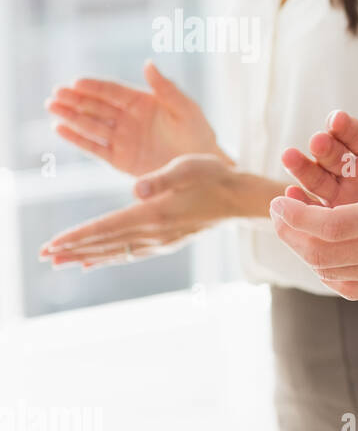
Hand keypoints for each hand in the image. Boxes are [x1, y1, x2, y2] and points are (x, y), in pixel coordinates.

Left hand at [39, 155, 245, 268]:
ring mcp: (161, 241)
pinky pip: (131, 253)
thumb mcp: (188, 167)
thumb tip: (135, 190)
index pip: (107, 228)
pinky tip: (96, 261)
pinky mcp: (166, 241)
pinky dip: (109, 257)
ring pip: (116, 252)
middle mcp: (155, 233)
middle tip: (44, 256)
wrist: (239, 198)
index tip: (51, 245)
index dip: (77, 236)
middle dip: (73, 250)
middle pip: (106, 244)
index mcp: (155, 214)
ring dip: (87, 256)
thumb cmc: (214, 176)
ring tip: (62, 262)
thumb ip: (161, 179)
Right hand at [45, 61, 226, 175]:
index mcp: (142, 102)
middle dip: (76, 99)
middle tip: (56, 93)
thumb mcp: (185, 109)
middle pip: (96, 106)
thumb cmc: (199, 134)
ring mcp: (122, 138)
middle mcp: (128, 119)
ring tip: (51, 107)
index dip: (94, 87)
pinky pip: (95, 147)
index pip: (113, 91)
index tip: (76, 82)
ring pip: (91, 124)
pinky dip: (77, 139)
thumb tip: (148, 64)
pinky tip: (59, 129)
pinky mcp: (120, 159)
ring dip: (71, 116)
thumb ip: (166, 89)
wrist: (203, 166)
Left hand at [270, 81, 357, 299]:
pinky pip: (351, 287)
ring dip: (305, 251)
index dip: (296, 218)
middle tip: (278, 212)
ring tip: (293, 229)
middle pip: (321, 253)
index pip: (329, 227)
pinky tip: (321, 255)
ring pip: (332, 272)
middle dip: (290, 233)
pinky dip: (329, 273)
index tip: (279, 201)